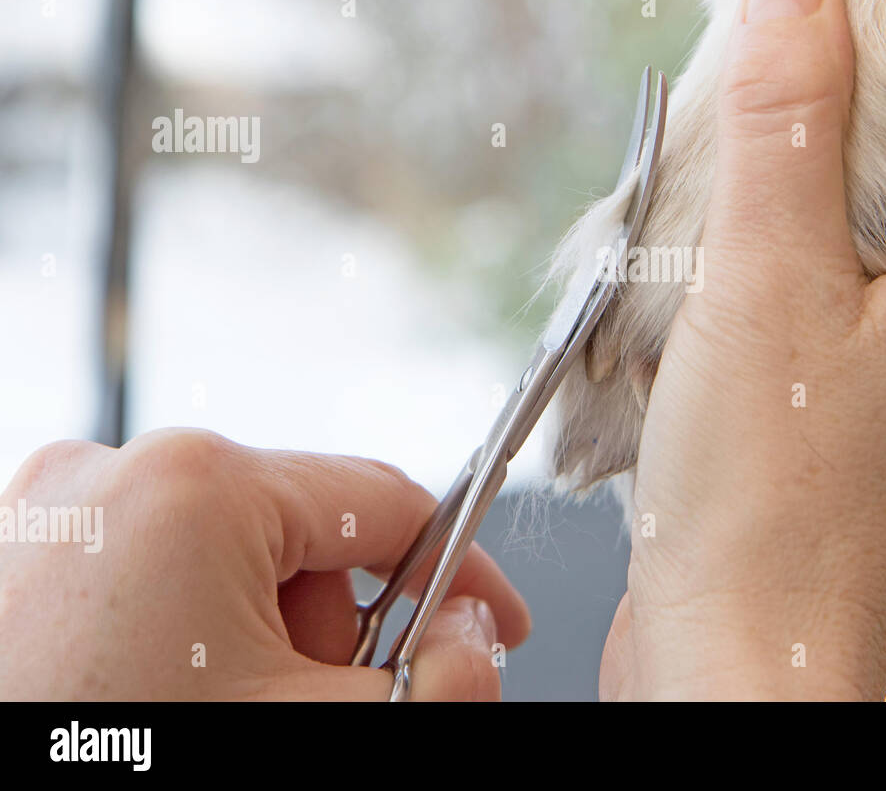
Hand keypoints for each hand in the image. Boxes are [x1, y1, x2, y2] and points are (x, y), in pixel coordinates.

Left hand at [0, 429, 529, 699]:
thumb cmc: (121, 759)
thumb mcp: (315, 725)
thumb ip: (438, 681)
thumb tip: (474, 640)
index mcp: (200, 486)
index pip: (389, 501)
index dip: (463, 571)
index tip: (492, 624)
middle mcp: (118, 473)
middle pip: (303, 535)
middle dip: (333, 628)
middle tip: (314, 702)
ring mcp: (57, 512)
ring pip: (227, 558)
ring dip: (258, 636)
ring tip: (222, 705)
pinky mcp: (25, 556)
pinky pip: (154, 571)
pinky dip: (191, 634)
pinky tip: (173, 697)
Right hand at [601, 0, 885, 699]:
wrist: (738, 670)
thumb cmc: (758, 500)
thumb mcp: (764, 282)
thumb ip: (788, 129)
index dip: (834, 96)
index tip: (751, 115)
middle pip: (873, 198)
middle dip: (775, 194)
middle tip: (702, 226)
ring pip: (832, 275)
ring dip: (750, 268)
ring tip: (691, 314)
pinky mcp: (862, 447)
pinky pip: (810, 346)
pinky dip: (750, 335)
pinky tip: (700, 373)